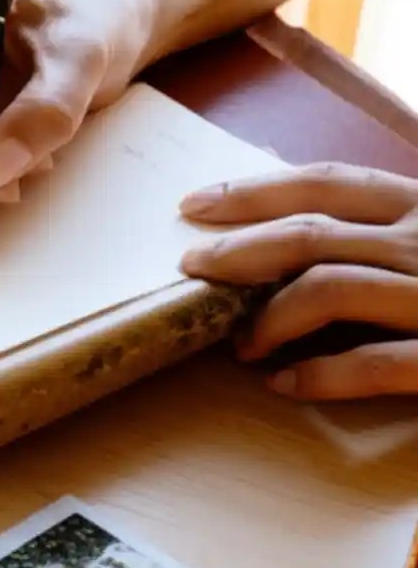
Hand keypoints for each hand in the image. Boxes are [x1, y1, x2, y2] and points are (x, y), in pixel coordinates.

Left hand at [178, 162, 417, 400]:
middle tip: (190, 268)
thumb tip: (279, 239)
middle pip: (311, 234)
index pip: (325, 184)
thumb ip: (377, 233)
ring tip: (238, 345)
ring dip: (269, 318)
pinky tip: (283, 384)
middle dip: (237, 251)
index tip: (192, 204)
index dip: (254, 192)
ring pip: (329, 290)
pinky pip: (374, 364)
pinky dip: (320, 374)